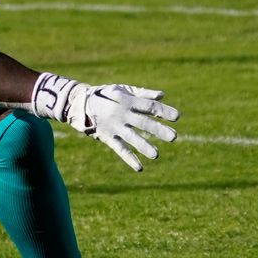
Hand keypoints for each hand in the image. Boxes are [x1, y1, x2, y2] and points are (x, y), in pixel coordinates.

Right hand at [29, 73, 178, 170]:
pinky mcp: (107, 137)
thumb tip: (162, 96)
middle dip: (158, 130)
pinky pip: (119, 149)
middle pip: (143, 123)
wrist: (80, 103)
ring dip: (144, 146)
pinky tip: (140, 168)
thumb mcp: (123, 89)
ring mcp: (114, 127)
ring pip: (131, 138)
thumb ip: (143, 93)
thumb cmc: (106, 95)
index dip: (163, 111)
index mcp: (128, 101)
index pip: (149, 106)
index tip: (177, 117)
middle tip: (174, 137)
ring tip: (156, 155)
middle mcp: (122, 114)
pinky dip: (129, 159)